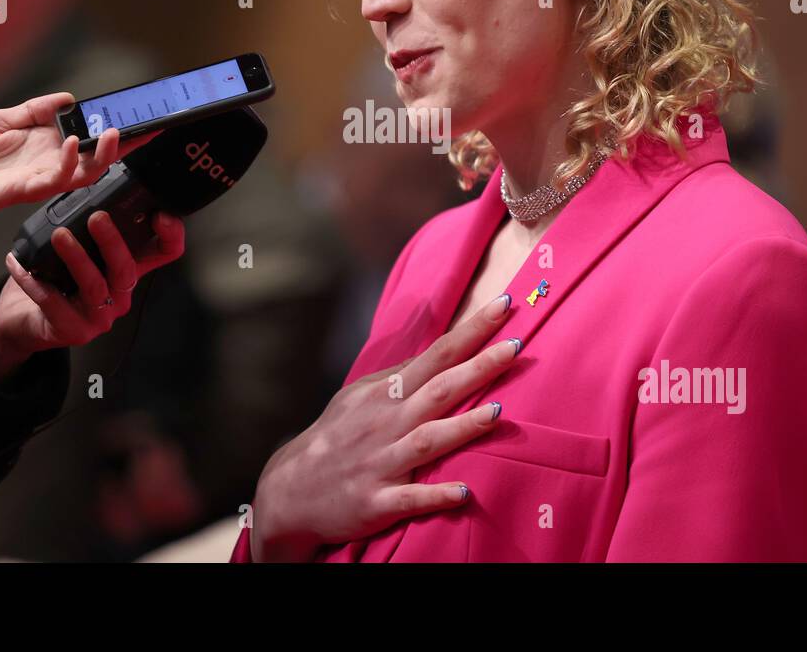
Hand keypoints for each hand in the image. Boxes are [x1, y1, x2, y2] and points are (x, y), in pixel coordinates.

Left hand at [0, 92, 160, 236]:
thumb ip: (34, 109)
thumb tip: (67, 98)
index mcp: (44, 145)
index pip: (86, 137)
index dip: (110, 130)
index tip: (133, 116)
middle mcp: (47, 163)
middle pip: (96, 158)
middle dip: (122, 146)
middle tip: (142, 130)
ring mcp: (38, 178)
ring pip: (85, 173)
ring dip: (103, 155)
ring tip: (113, 135)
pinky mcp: (24, 190)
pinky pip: (55, 179)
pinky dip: (67, 161)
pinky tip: (71, 142)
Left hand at [0, 209, 185, 380]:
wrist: (26, 322)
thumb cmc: (54, 282)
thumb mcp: (80, 252)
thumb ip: (89, 228)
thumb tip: (88, 188)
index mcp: (126, 271)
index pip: (165, 253)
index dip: (171, 235)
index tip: (160, 214)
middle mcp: (119, 295)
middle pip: (127, 269)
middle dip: (113, 242)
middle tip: (97, 218)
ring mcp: (99, 316)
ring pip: (94, 285)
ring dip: (77, 258)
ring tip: (59, 236)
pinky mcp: (72, 330)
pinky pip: (53, 302)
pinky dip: (34, 281)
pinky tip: (19, 263)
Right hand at [250, 293, 517, 561]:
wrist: (291, 492)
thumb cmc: (336, 438)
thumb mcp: (360, 398)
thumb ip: (400, 378)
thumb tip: (440, 352)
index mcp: (386, 394)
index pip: (437, 354)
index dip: (471, 331)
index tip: (505, 305)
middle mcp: (387, 423)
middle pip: (439, 390)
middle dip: (478, 367)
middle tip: (515, 346)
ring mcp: (381, 462)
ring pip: (427, 440)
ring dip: (463, 427)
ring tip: (499, 413)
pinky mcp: (376, 502)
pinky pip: (409, 499)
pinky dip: (435, 495)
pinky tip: (464, 493)